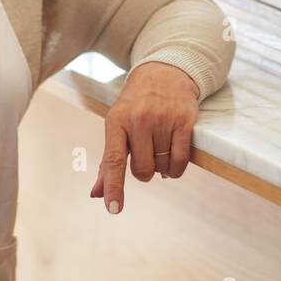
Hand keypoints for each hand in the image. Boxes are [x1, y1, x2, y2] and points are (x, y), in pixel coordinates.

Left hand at [90, 61, 200, 214]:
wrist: (164, 72)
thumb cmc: (136, 106)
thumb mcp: (117, 126)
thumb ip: (107, 162)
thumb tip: (96, 194)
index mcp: (116, 121)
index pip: (113, 160)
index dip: (113, 187)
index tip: (113, 208)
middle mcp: (139, 119)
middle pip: (142, 170)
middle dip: (144, 171)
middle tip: (146, 154)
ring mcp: (163, 119)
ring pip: (162, 167)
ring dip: (161, 167)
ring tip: (160, 146)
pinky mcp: (184, 121)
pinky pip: (180, 162)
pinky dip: (176, 169)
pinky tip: (173, 159)